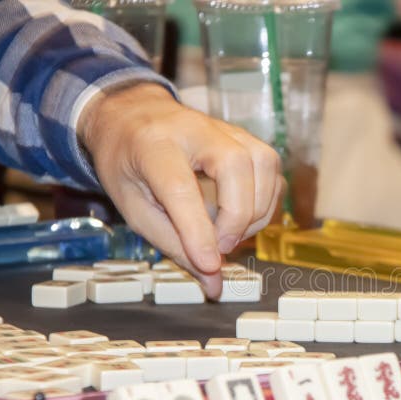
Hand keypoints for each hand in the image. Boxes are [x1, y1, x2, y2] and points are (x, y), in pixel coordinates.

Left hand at [78, 83, 282, 297]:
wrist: (132, 115)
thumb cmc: (128, 162)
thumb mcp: (134, 207)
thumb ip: (173, 244)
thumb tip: (213, 283)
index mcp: (153, 145)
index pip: (180, 188)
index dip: (198, 231)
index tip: (211, 265)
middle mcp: (194, 128)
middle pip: (234, 165)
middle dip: (237, 217)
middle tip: (221, 246)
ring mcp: (225, 128)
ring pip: (263, 163)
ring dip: (256, 210)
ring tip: (231, 232)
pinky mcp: (245, 136)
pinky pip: (271, 168)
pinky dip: (265, 200)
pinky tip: (244, 216)